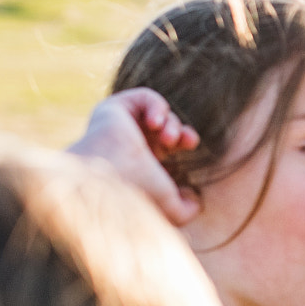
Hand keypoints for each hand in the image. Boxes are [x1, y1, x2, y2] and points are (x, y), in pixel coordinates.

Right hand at [69, 89, 200, 224]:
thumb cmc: (136, 194)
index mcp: (139, 163)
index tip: (192, 144)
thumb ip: (187, 209)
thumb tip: (196, 201)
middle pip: (164, 126)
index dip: (185, 138)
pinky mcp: (113, 109)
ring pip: (157, 113)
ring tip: (168, 138)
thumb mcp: (169, 207)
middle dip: (180, 130)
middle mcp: (127, 144)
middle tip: (187, 140)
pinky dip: (157, 106)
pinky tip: (155, 123)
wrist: (108, 180)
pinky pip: (144, 96)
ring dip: (171, 123)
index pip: (166, 144)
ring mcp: (119, 126)